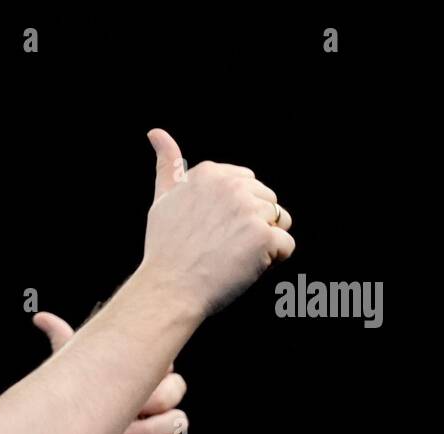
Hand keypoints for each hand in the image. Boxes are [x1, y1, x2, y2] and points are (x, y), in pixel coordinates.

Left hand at [33, 310, 187, 433]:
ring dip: (149, 430)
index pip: (164, 367)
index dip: (156, 369)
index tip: (135, 375)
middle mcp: (147, 409)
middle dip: (154, 399)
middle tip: (125, 412)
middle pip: (177, 390)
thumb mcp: (67, 376)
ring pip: (178, 420)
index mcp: (135, 384)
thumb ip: (63, 344)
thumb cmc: (64, 419)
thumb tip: (41, 316)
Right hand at [138, 128, 294, 319]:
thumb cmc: (165, 250)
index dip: (235, 211)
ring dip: (263, 243)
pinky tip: (243, 267)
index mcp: (210, 173)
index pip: (247, 184)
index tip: (212, 229)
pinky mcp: (264, 237)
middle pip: (267, 200)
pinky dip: (272, 262)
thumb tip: (156, 133)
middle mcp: (232, 185)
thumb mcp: (163, 200)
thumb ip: (167, 165)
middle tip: (220, 247)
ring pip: (280, 222)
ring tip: (231, 257)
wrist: (168, 290)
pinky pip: (286, 247)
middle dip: (252, 224)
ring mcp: (250, 210)